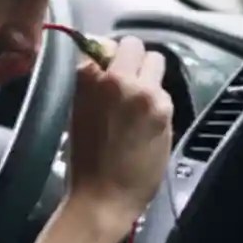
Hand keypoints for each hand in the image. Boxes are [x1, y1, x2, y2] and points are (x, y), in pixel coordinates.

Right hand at [65, 36, 171, 232]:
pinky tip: (149, 122)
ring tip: (141, 103)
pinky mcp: (163, 108)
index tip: (109, 70)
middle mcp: (116, 78)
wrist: (103, 197)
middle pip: (133, 45)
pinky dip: (159, 102)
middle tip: (130, 82)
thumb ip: (92, 85)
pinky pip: (165, 91)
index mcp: (86, 78)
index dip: (108, 57)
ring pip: (156, 61)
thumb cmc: (85, 162)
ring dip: (149, 76)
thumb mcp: (77, 113)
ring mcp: (143, 91)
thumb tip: (103, 65)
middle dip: (133, 59)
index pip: (102, 45)